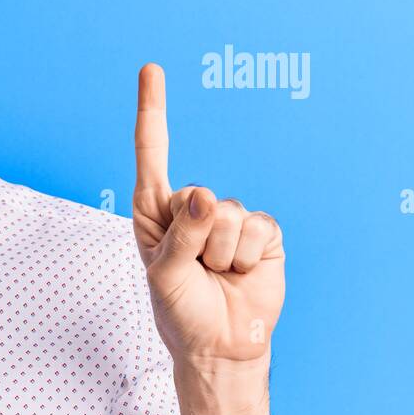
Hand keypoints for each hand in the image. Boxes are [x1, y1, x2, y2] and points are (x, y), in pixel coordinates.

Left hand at [132, 63, 284, 363]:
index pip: (153, 154)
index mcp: (156, 211)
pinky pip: (258, 229)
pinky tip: (241, 275)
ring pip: (229, 216)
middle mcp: (191, 207)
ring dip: (221, 256)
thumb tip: (209, 197)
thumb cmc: (180, 310)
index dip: (153, 112)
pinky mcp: (263, 233)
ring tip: (216, 276)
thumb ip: (180, 235)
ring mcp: (229, 218)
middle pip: (197, 195)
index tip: (151, 69)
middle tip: (194, 270)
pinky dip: (246, 259)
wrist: (220, 345)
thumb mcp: (163, 275)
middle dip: (195, 239)